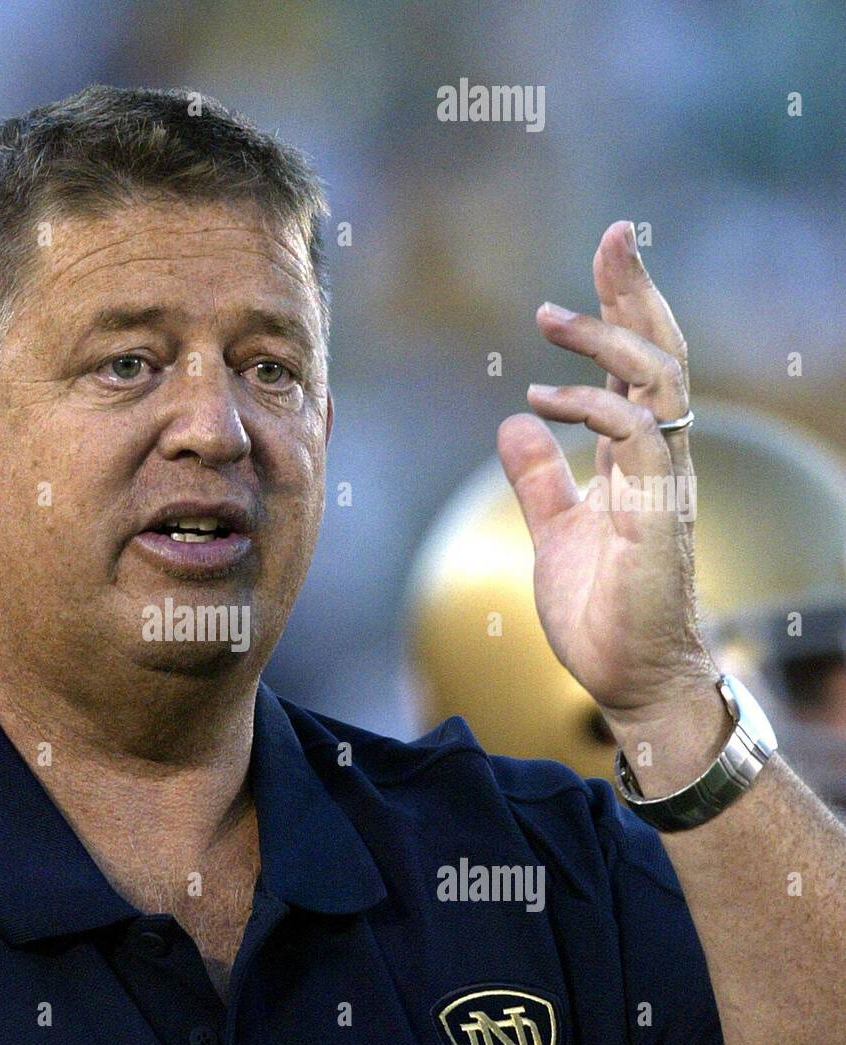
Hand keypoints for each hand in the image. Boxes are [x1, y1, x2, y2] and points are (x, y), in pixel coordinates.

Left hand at [497, 220, 720, 746]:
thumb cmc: (601, 608)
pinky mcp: (656, 513)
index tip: (606, 256)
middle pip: (662, 352)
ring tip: (550, 319)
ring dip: (608, 339)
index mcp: (638, 457)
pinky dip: (592, 408)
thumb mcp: (556, 529)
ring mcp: (663, 482)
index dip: (625, 308)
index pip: (640, 364)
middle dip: (637, 291)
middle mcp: (659, 458)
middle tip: (614, 235)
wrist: (628, 678)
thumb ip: (541, 478)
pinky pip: (636, 436)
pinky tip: (542, 402)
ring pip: (659, 380)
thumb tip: (512, 424)